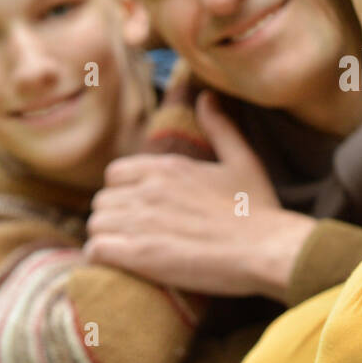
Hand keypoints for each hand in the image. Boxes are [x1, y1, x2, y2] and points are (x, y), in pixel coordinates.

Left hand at [85, 90, 315, 300]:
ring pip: (96, 224)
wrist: (266, 249)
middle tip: (136, 236)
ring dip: (108, 238)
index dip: (125, 193)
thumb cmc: (258, 209)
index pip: (116, 174)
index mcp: (167, 167)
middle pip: (103, 201)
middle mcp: (148, 189)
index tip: (142, 210)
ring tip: (130, 252)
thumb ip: (220, 128)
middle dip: (115, 218)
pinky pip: (96, 249)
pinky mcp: (140, 254)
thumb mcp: (243, 160)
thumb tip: (207, 97)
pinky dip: (103, 257)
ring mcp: (141, 221)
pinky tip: (123, 265)